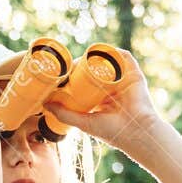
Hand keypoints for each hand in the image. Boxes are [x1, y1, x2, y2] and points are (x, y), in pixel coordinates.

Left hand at [47, 49, 164, 156]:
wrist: (137, 132)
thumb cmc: (112, 131)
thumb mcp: (84, 122)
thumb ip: (65, 115)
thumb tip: (44, 105)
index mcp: (101, 99)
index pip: (84, 82)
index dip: (72, 76)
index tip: (60, 74)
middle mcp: (112, 87)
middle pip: (94, 70)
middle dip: (80, 65)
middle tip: (67, 64)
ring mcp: (122, 80)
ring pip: (106, 62)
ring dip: (94, 56)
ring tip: (81, 57)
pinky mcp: (134, 74)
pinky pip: (123, 57)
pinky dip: (112, 51)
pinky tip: (100, 51)